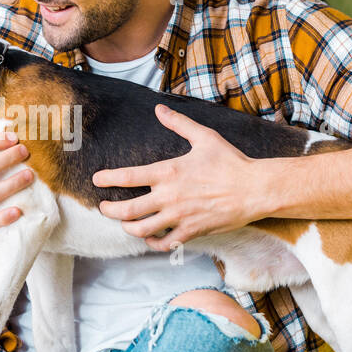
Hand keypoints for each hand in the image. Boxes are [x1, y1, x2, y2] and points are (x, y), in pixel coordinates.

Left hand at [92, 104, 274, 251]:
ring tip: (124, 224)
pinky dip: (152, 242)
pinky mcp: (191, 232)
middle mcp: (169, 197)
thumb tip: (159, 108)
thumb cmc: (230, 162)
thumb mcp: (204, 137)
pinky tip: (149, 238)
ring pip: (141, 230)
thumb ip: (178, 123)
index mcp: (168, 172)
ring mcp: (179, 217)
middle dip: (109, 210)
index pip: (127, 177)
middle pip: (127, 210)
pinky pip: (164, 243)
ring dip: (127, 228)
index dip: (107, 179)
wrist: (254, 189)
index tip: (97, 180)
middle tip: (103, 208)